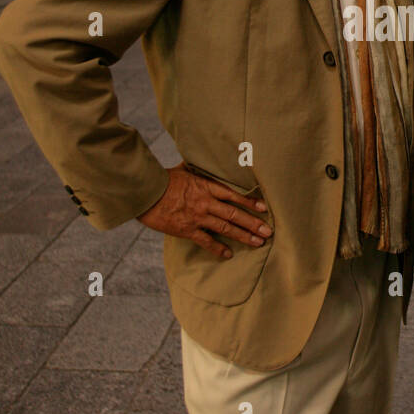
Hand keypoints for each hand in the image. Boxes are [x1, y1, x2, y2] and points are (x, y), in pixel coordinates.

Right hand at [137, 163, 272, 259]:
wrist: (145, 192)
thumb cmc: (163, 179)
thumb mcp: (183, 170)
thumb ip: (196, 169)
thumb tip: (202, 159)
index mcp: (205, 186)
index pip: (233, 195)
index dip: (250, 201)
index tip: (264, 208)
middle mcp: (205, 202)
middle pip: (234, 213)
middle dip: (253, 223)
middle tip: (268, 232)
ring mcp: (197, 217)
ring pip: (225, 228)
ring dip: (243, 236)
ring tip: (258, 242)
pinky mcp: (186, 229)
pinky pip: (206, 241)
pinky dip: (218, 248)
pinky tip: (228, 254)